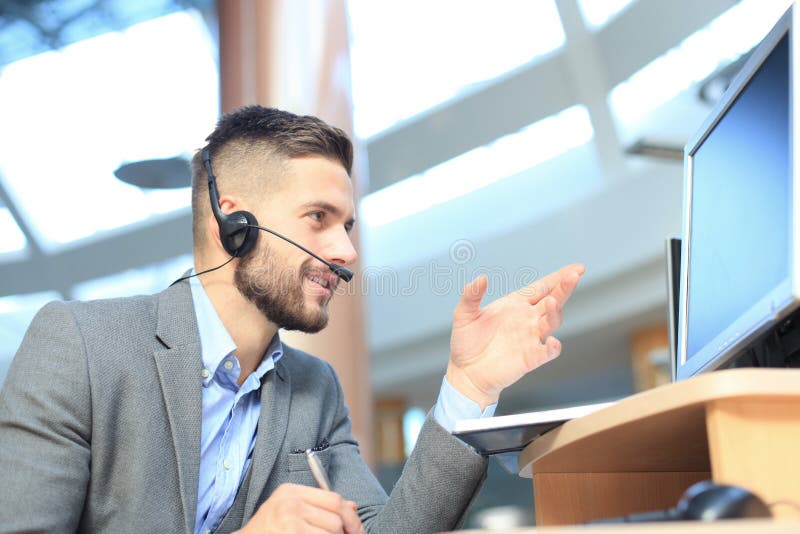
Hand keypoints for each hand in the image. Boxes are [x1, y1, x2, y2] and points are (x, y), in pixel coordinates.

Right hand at [236, 483, 362, 533]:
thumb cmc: (268, 530)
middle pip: (336, 520)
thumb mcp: (290, 510)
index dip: (351, 517)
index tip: (356, 530)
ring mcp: (289, 523)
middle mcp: (290, 504)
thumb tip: (353, 507)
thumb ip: (320, 506)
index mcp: (291, 492)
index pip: (334, 499)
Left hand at [446, 263, 584, 408]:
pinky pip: (548, 351)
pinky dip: (553, 347)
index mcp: (515, 304)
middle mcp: (527, 319)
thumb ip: (471, 296)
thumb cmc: (466, 343)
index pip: (541, 287)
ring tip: (551, 302)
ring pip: (552, 321)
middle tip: (573, 276)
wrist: (466, 373)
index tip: (577, 269)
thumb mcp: (463, 315)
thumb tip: (480, 278)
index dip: (558, 278)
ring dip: (554, 311)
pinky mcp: (531, 357)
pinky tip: (552, 342)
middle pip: (553, 300)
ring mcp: (531, 337)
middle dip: (564, 288)